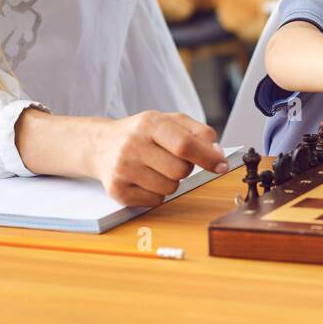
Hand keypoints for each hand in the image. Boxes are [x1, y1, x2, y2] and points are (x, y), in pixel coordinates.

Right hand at [90, 111, 227, 205]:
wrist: (100, 144)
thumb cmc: (143, 133)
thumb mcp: (170, 122)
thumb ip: (200, 133)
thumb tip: (218, 155)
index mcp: (150, 123)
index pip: (185, 144)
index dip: (208, 157)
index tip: (222, 166)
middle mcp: (133, 145)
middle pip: (180, 170)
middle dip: (185, 168)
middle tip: (171, 159)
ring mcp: (122, 169)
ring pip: (170, 188)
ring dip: (170, 181)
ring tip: (155, 168)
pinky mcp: (117, 190)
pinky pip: (155, 201)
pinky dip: (156, 193)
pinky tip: (144, 179)